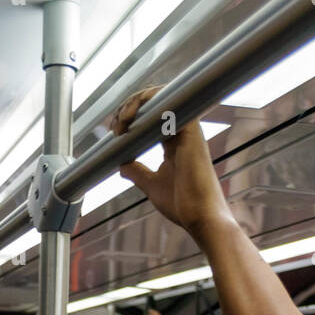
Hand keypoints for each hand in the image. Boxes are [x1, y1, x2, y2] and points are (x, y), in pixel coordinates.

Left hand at [111, 86, 233, 238]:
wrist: (200, 218)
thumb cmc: (183, 205)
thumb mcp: (152, 186)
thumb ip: (137, 172)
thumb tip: (121, 165)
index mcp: (174, 142)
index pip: (152, 116)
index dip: (131, 116)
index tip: (114, 133)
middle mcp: (182, 132)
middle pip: (154, 102)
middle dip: (129, 107)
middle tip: (114, 127)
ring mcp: (187, 129)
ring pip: (161, 96)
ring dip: (135, 102)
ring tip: (120, 122)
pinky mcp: (190, 130)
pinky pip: (170, 101)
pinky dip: (148, 101)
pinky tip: (131, 117)